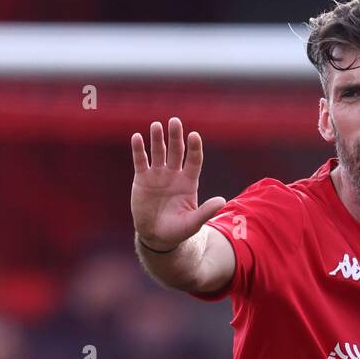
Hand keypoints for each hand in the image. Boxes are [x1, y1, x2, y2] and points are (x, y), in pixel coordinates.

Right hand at [130, 118, 225, 250]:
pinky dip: (139, 149)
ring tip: (157, 126)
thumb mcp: (193, 223)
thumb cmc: (178, 230)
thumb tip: (222, 201)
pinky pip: (140, 160)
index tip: (194, 136)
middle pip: (176, 151)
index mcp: (189, 182)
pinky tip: (137, 137)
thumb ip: (206, 211)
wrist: (156, 236)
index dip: (194, 148)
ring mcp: (158, 174)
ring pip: (159, 152)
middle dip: (176, 136)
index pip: (194, 161)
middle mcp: (174, 174)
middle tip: (175, 121)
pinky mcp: (142, 178)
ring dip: (157, 138)